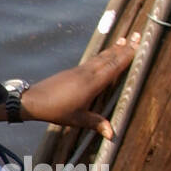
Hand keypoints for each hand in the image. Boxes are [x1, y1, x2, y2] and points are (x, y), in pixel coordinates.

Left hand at [19, 33, 139, 139]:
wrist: (32, 100)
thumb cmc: (55, 111)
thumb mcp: (77, 119)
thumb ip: (96, 123)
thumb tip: (113, 135)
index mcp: (92, 84)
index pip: (113, 67)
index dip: (126, 56)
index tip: (137, 44)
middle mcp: (87, 73)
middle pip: (109, 58)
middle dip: (124, 47)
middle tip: (137, 35)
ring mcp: (79, 70)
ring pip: (100, 57)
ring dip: (113, 49)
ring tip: (124, 39)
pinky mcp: (72, 71)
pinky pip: (92, 60)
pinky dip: (101, 55)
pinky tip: (104, 54)